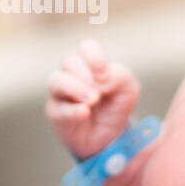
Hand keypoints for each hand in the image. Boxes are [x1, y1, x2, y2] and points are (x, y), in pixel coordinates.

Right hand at [45, 39, 140, 159]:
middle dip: (86, 74)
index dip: (95, 57)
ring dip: (76, 88)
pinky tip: (85, 113)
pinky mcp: (56, 114)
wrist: (109, 137)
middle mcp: (71, 74)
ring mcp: (60, 93)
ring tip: (93, 100)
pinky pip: (59, 109)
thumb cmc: (115, 106)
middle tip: (99, 91)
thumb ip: (119, 76)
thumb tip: (100, 79)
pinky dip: (73, 110)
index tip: (104, 74)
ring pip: (57, 80)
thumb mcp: (128, 89)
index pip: (86, 48)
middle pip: (69, 60)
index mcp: (89, 64)